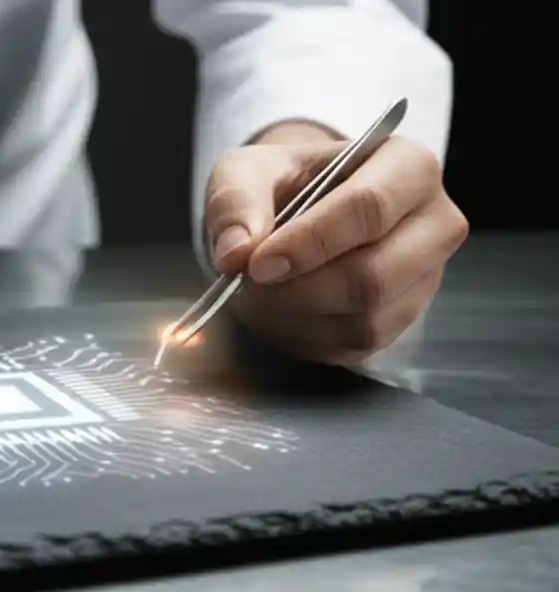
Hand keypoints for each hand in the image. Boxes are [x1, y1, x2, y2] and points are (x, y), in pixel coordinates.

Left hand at [204, 123, 468, 365]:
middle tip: (249, 283)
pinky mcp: (403, 319)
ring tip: (260, 292)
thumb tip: (236, 254)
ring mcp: (425, 278)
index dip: (310, 242)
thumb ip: (235, 201)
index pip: (369, 208)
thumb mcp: (243, 172)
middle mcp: (434, 223)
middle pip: (373, 277)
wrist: (294, 214)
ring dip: (296, 316)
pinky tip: (280, 310)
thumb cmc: (280, 185)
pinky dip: (304, 335)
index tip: (257, 263)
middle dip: (298, 289)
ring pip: (365, 320)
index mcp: (408, 167)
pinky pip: (355, 345)